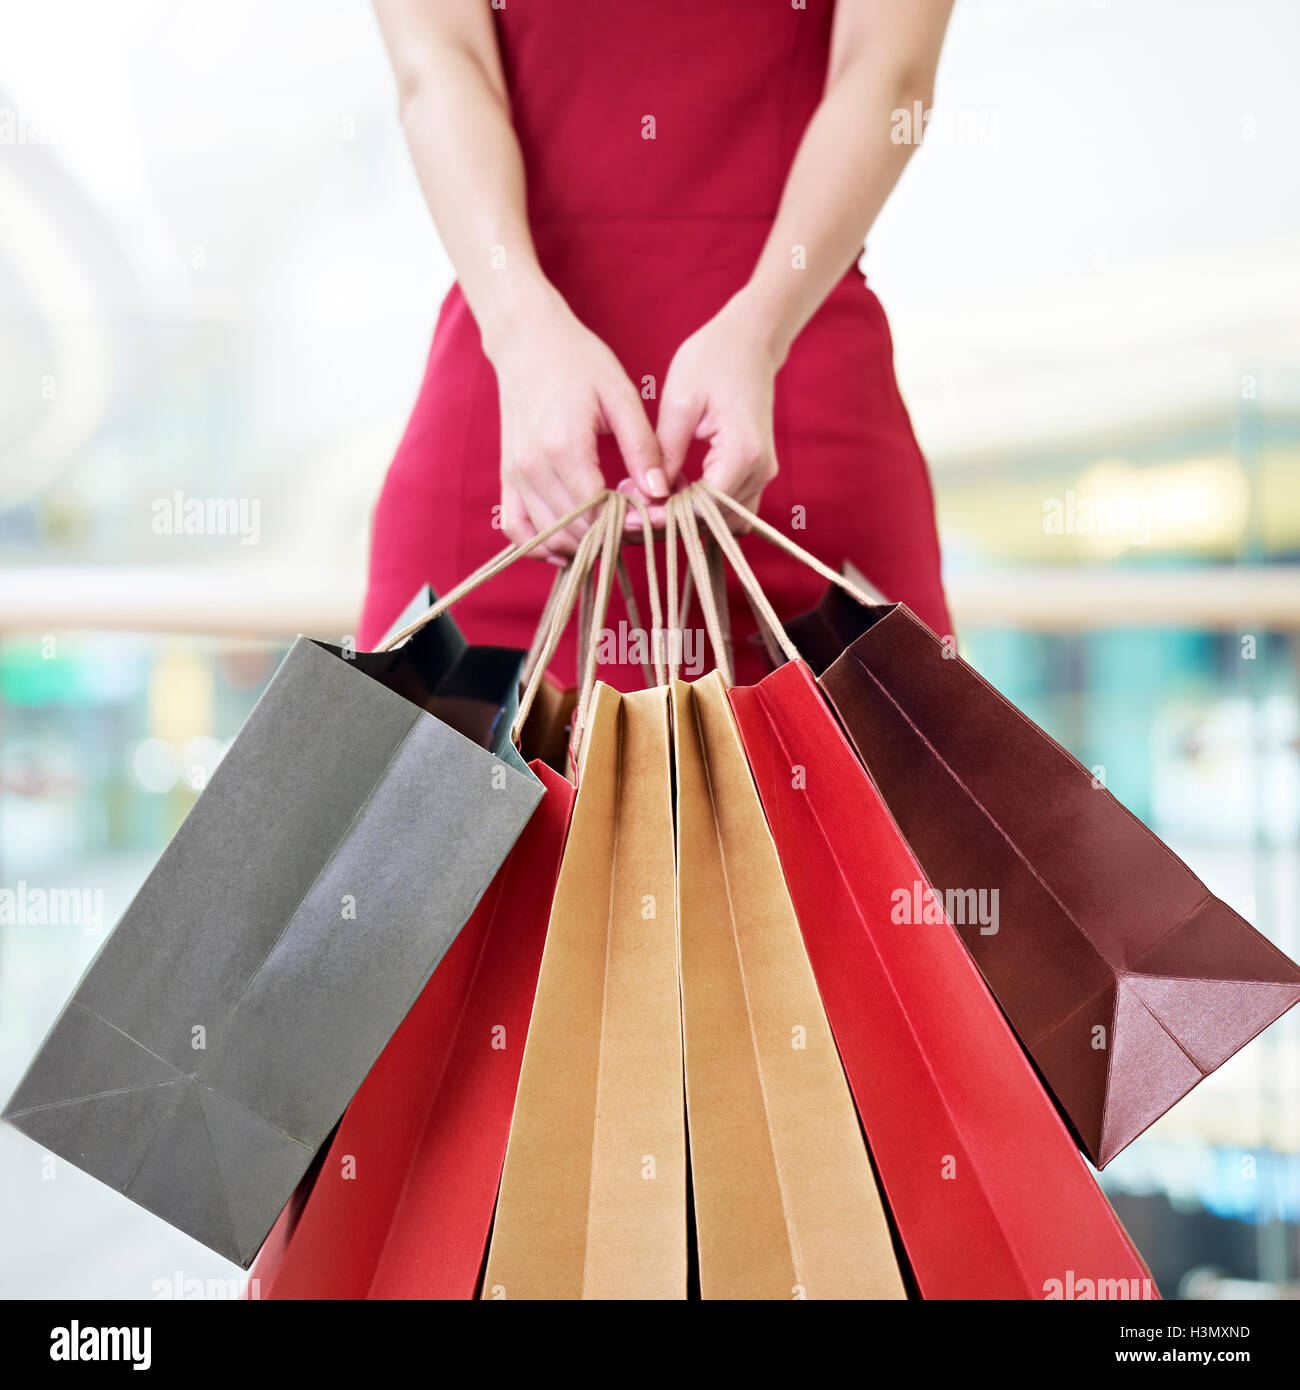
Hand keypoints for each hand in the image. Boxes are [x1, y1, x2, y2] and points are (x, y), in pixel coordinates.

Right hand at [486, 283, 666, 560]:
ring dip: (582, 545)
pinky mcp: (507, 477)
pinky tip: (570, 542)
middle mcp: (533, 466)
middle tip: (641, 527)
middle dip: (612, 537)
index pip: (597, 510)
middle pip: (574, 529)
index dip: (629, 524)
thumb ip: (642, 447)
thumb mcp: (620, 396)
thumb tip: (659, 493)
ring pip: (547, 536)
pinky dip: (541, 545)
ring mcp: (515, 475)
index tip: (653, 519)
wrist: (526, 340)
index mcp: (564, 446)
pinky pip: (516, 528)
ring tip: (613, 532)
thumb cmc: (579, 360)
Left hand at [629, 291, 781, 536]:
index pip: (705, 506)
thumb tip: (650, 493)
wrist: (750, 341)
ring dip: (691, 520)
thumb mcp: (680, 402)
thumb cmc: (712, 360)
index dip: (668, 516)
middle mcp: (760, 469)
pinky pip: (732, 508)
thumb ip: (666, 452)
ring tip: (653, 503)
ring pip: (727, 522)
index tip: (634, 514)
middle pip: (716, 520)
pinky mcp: (757, 471)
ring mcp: (762, 473)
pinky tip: (675, 493)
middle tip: (635, 512)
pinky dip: (705, 510)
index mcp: (742, 451)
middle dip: (675, 522)